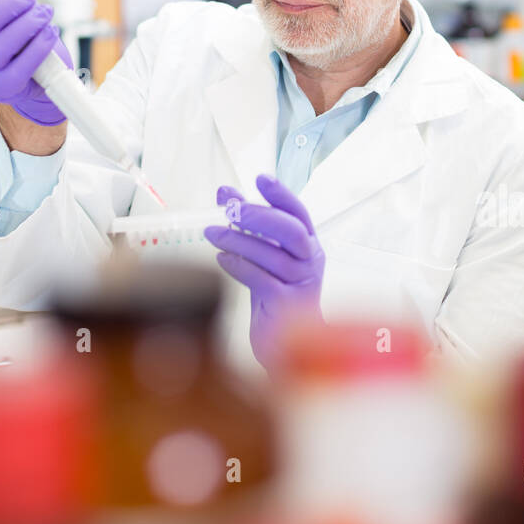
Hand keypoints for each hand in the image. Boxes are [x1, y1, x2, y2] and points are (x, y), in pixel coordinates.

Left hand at [204, 174, 324, 370]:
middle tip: (230, 209)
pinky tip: (222, 259)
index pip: (299, 213)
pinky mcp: (286, 305)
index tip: (259, 178)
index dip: (281, 194)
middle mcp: (310, 262)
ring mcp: (301, 284)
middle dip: (258, 215)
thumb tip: (226, 195)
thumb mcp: (265, 258)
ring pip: (271, 254)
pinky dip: (238, 265)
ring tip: (212, 233)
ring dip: (238, 240)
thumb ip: (250, 229)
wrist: (284, 345)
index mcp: (308, 246)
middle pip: (290, 230)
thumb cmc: (274, 296)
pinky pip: (260, 279)